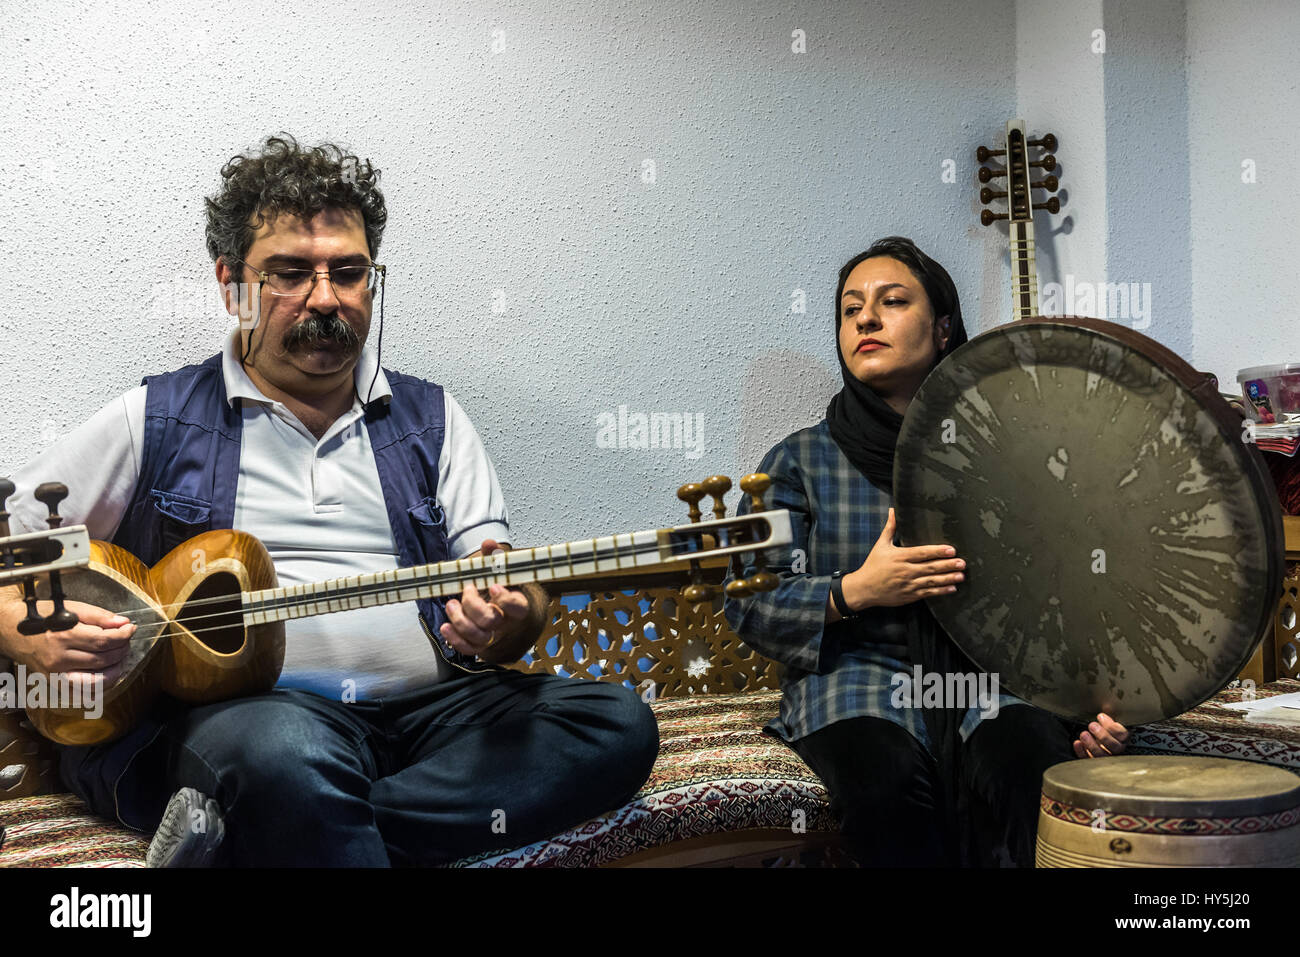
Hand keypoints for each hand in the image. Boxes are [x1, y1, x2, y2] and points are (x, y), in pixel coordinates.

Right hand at [0, 598, 136, 686]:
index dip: (123, 635)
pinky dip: (100, 687)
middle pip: (103, 660)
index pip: (104, 641)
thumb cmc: (43, 616)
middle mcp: (59, 659)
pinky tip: (107, 674)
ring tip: (120, 657)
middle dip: (122, 650)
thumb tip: (123, 623)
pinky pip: (82, 693)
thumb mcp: (72, 608)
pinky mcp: (54, 684)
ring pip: (96, 682)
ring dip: (115, 670)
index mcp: (63, 637)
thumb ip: (100, 616)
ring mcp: (56, 675)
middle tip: (126, 640)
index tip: (131, 628)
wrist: (12, 629)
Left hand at [439, 539, 531, 658]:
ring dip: (459, 620)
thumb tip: (488, 543)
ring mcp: (493, 635)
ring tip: (451, 604)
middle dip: (473, 604)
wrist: (503, 607)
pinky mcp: (479, 644)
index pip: (517, 607)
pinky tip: (445, 626)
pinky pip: (468, 649)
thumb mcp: (501, 570)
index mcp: (517, 604)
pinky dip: (454, 639)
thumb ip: (494, 556)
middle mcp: (506, 623)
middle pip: (491, 621)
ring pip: (478, 637)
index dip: (504, 600)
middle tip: (468, 589)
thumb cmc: (502, 587)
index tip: (493, 586)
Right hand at [840, 508, 964, 610]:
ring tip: (961, 575)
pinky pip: (928, 593)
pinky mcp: (909, 596)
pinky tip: (952, 588)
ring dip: (947, 578)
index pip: (921, 553)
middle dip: (947, 565)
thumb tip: (893, 510)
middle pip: (930, 567)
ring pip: (931, 581)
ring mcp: (908, 584)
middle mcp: (905, 571)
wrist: (864, 589)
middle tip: (962, 562)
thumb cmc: (873, 565)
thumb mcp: (880, 545)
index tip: (951, 550)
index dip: (937, 551)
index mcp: (899, 557)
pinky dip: (940, 591)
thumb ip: (890, 528)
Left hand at [1073, 713, 1128, 757]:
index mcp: (1123, 737)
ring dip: (1092, 745)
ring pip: (1103, 756)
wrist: (1096, 739)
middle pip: (1115, 747)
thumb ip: (1108, 717)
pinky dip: (1082, 751)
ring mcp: (1106, 757)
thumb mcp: (1107, 720)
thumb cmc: (1103, 728)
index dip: (1113, 727)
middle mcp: (1117, 749)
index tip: (1101, 716)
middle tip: (1092, 726)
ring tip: (1084, 734)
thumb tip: (1107, 706)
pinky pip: (1089, 760)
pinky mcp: (1094, 762)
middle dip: (1103, 736)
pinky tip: (1077, 743)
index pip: (1123, 735)